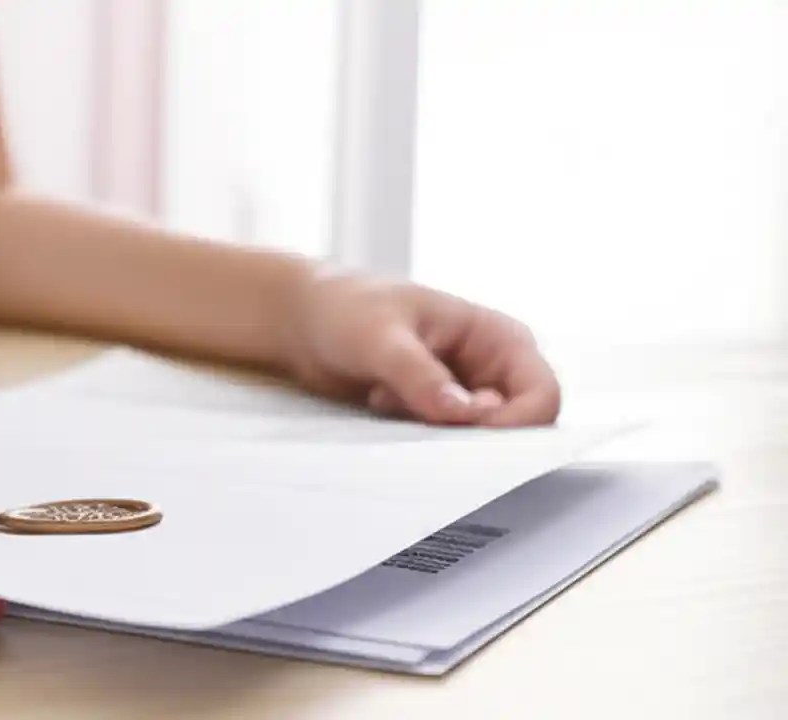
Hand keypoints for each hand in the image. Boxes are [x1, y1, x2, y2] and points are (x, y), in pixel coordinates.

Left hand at [281, 271, 560, 425]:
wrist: (305, 320)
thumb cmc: (347, 308)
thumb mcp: (382, 338)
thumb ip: (422, 377)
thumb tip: (465, 414)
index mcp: (500, 338)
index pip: (542, 396)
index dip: (515, 425)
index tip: (463, 431)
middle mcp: (491, 371)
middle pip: (514, 430)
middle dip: (465, 434)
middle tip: (412, 412)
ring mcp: (464, 398)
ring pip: (474, 444)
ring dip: (432, 434)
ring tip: (389, 397)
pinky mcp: (434, 418)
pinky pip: (442, 448)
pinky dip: (413, 439)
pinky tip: (382, 403)